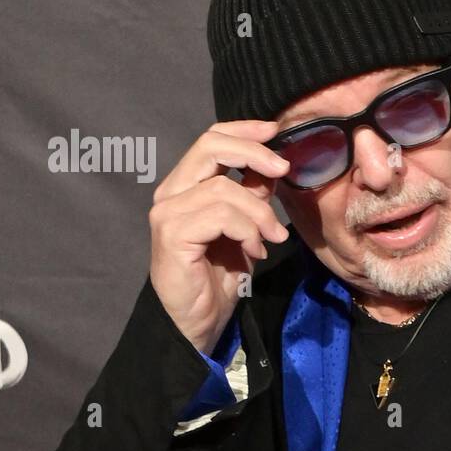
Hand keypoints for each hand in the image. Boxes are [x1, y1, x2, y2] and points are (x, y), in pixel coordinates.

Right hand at [149, 120, 291, 354]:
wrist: (200, 320)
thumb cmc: (220, 275)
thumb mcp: (246, 227)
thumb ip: (252, 196)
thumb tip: (273, 166)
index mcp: (186, 186)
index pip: (210, 139)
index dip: (243, 130)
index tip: (275, 131)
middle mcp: (171, 193)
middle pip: (210, 147)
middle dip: (254, 153)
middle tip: (283, 170)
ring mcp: (167, 213)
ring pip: (224, 188)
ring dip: (259, 213)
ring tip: (272, 238)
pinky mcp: (172, 235)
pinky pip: (221, 216)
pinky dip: (247, 231)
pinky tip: (254, 251)